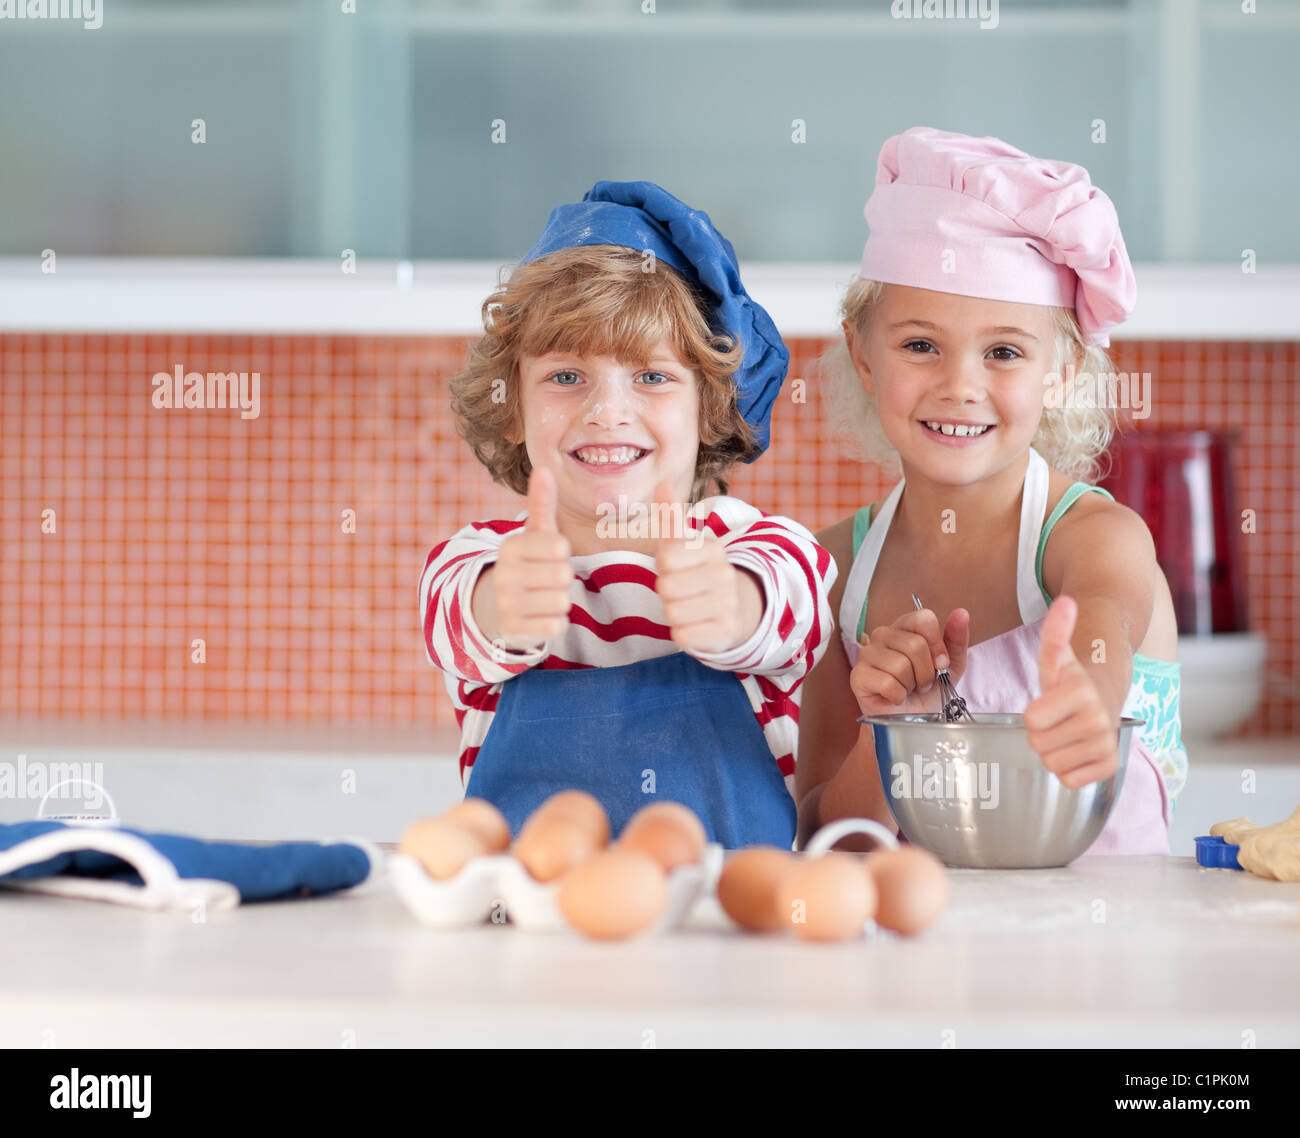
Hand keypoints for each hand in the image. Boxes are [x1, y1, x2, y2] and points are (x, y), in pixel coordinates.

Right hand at [488, 466, 573, 648]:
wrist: (492, 606)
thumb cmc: (525, 564)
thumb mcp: (533, 534)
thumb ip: (541, 503)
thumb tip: (544, 468)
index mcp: (510, 547)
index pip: (560, 546)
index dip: (561, 553)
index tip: (547, 556)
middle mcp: (504, 574)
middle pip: (564, 574)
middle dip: (562, 579)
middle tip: (546, 580)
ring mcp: (506, 603)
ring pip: (562, 601)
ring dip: (559, 601)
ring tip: (542, 597)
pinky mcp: (513, 629)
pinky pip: (556, 626)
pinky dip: (554, 622)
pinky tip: (539, 616)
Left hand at [652, 481, 758, 654]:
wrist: (739, 608)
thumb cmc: (700, 573)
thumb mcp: (687, 545)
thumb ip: (672, 516)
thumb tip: (663, 482)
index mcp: (713, 550)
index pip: (664, 558)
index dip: (663, 567)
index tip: (677, 569)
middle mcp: (724, 575)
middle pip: (665, 588)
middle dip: (667, 593)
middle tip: (684, 591)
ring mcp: (728, 605)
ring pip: (672, 614)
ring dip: (675, 615)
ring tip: (690, 608)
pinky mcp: (727, 632)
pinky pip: (683, 637)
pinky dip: (684, 635)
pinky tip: (698, 626)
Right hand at [849, 605, 969, 716]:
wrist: (913, 719)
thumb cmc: (928, 690)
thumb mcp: (951, 665)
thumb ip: (956, 638)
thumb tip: (961, 613)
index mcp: (904, 626)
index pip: (923, 619)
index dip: (938, 645)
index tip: (940, 664)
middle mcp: (883, 634)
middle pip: (915, 645)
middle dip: (926, 672)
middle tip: (922, 682)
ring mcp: (867, 654)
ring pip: (901, 665)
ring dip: (912, 685)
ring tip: (908, 689)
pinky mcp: (858, 676)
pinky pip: (887, 683)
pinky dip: (898, 696)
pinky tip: (895, 697)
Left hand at [1025, 595, 1119, 787]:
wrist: (1106, 699)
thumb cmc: (1071, 680)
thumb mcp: (1057, 656)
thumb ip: (1055, 632)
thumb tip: (1065, 601)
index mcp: (1082, 693)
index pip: (1031, 720)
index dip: (1033, 713)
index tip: (1048, 702)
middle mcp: (1100, 720)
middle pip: (1039, 745)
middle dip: (1042, 732)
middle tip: (1057, 719)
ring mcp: (1107, 746)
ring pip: (1052, 764)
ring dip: (1054, 750)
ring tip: (1067, 731)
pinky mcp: (1110, 767)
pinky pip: (1070, 781)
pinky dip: (1069, 769)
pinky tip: (1077, 748)